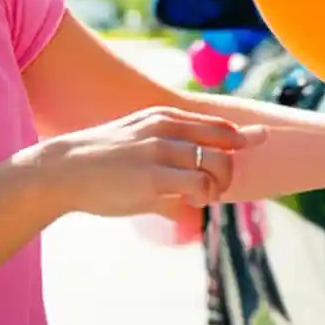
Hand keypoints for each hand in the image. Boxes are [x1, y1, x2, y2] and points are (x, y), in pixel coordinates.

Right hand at [22, 107, 266, 217]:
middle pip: (224, 151)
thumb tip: (200, 160)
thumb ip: (171, 140)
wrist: (62, 170)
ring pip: (215, 172)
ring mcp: (160, 155)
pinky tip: (181, 206)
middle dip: (226, 174)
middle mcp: (166, 131)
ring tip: (197, 198)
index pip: (219, 125)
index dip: (243, 137)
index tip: (261, 139)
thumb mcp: (138, 134)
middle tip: (211, 189)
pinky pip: (196, 193)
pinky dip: (197, 202)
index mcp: (165, 118)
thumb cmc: (103, 157)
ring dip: (213, 190)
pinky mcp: (153, 181)